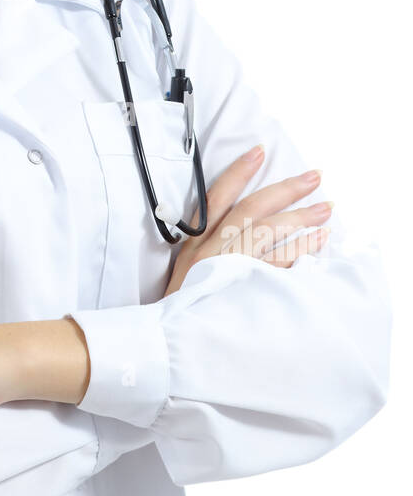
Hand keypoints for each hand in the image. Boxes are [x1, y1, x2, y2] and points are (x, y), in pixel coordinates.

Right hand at [163, 147, 332, 296]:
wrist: (169, 344)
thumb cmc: (182, 308)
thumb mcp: (188, 274)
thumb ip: (212, 250)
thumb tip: (250, 233)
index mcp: (194, 242)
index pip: (216, 198)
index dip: (238, 173)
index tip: (259, 151)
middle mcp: (209, 251)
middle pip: (251, 210)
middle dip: (285, 190)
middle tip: (314, 177)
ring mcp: (225, 269)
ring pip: (267, 233)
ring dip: (300, 219)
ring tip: (326, 209)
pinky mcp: (239, 289)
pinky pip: (275, 265)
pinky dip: (298, 251)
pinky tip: (318, 243)